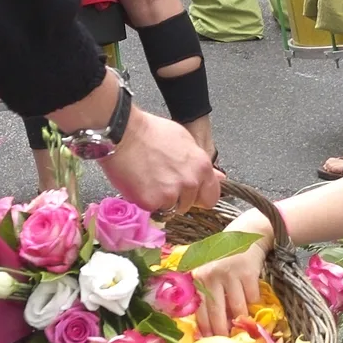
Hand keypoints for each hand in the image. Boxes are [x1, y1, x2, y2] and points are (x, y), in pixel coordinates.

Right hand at [100, 106, 219, 213]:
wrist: (123, 133)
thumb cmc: (151, 132)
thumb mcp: (184, 140)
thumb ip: (201, 163)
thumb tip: (220, 177)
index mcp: (202, 167)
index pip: (211, 197)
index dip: (199, 196)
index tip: (189, 192)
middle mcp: (190, 182)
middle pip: (188, 205)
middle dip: (178, 198)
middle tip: (162, 182)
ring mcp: (171, 194)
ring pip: (170, 208)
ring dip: (161, 200)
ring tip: (149, 180)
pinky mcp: (151, 202)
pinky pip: (152, 210)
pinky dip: (145, 200)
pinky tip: (139, 184)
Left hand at [193, 219, 272, 336]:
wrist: (247, 233)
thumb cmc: (223, 256)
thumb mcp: (207, 268)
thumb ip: (203, 290)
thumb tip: (206, 324)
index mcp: (198, 276)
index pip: (199, 309)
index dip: (204, 327)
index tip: (209, 341)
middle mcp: (211, 275)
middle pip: (217, 313)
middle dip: (222, 331)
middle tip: (227, 342)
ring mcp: (230, 274)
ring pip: (238, 308)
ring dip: (241, 317)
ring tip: (242, 322)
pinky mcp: (248, 273)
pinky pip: (252, 298)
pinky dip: (253, 301)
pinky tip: (251, 297)